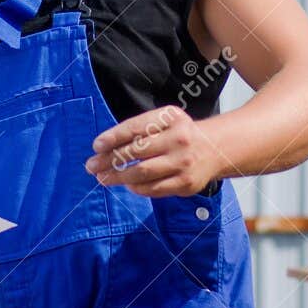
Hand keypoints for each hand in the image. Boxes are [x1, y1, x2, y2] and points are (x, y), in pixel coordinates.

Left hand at [84, 105, 222, 197]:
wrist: (216, 149)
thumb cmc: (180, 134)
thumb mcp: (165, 121)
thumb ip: (140, 130)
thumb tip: (105, 148)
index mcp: (171, 118)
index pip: (136, 127)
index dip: (113, 137)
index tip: (96, 146)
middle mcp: (178, 139)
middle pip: (136, 151)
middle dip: (109, 160)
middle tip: (91, 165)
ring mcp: (183, 163)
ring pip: (142, 172)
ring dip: (118, 176)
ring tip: (102, 177)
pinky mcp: (185, 183)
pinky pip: (154, 189)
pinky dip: (137, 188)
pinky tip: (127, 184)